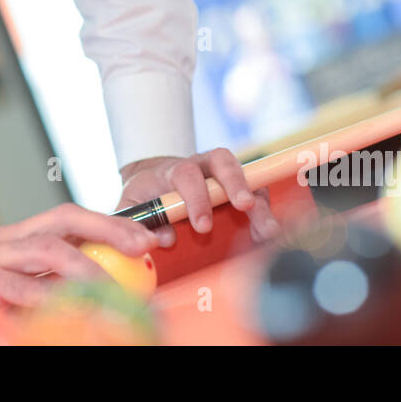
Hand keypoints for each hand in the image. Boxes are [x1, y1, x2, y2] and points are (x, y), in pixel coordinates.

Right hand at [0, 202, 157, 343]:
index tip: (146, 238)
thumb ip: (45, 285)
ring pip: (42, 252)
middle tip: (142, 251)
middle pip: (60, 225)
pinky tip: (64, 312)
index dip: (108, 223)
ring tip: (112, 288)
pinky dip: (43, 300)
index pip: (65, 217)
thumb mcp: (8, 291)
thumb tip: (103, 291)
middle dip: (107, 233)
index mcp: (11, 239)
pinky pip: (15, 291)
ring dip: (83, 269)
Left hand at [116, 149, 280, 248]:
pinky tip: (268, 236)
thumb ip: (136, 219)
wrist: (158, 179)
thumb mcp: (132, 201)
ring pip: (248, 177)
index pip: (187, 174)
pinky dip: (265, 212)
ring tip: (268, 231)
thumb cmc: (146, 192)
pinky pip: (258, 195)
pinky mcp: (241, 189)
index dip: (197, 198)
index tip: (202, 226)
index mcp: (176, 168)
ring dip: (259, 203)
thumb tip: (163, 239)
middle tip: (245, 207)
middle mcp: (204, 166)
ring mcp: (225, 176)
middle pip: (224, 162)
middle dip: (235, 184)